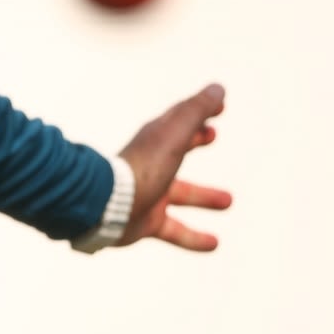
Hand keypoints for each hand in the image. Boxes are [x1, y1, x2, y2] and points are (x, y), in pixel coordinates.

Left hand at [118, 83, 232, 249]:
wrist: (105, 206)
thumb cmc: (141, 167)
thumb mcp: (174, 135)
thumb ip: (196, 111)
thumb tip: (218, 88)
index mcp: (155, 142)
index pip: (179, 120)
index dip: (198, 111)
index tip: (220, 106)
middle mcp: (151, 166)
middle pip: (175, 150)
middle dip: (194, 140)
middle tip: (213, 135)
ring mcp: (148, 194)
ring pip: (180, 194)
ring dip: (204, 196)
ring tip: (229, 201)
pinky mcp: (145, 222)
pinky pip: (174, 231)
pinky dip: (194, 238)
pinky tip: (214, 244)